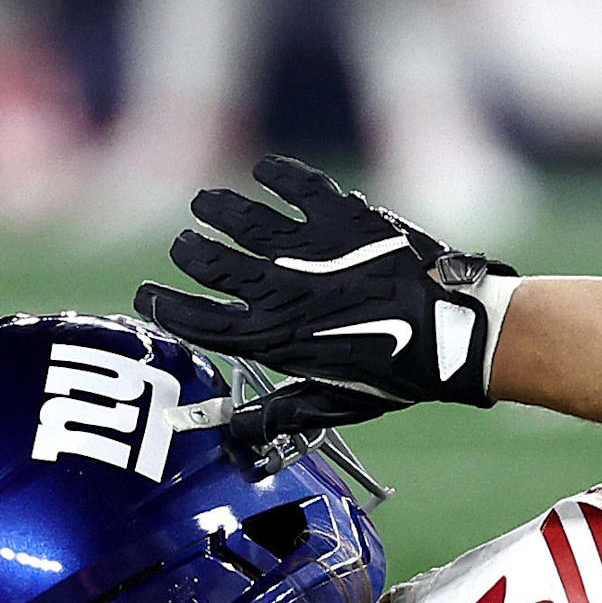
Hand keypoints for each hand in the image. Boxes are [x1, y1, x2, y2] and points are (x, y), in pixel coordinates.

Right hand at [134, 156, 518, 443]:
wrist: (456, 332)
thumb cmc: (400, 374)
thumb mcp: (337, 403)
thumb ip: (284, 411)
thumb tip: (238, 432)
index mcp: (275, 339)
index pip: (200, 321)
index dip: (166, 307)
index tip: (145, 295)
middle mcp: (281, 290)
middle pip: (214, 265)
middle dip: (190, 253)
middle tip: (184, 245)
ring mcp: (309, 249)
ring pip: (244, 219)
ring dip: (218, 209)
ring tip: (206, 203)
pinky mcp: (341, 216)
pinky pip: (297, 185)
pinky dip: (276, 174)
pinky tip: (263, 170)